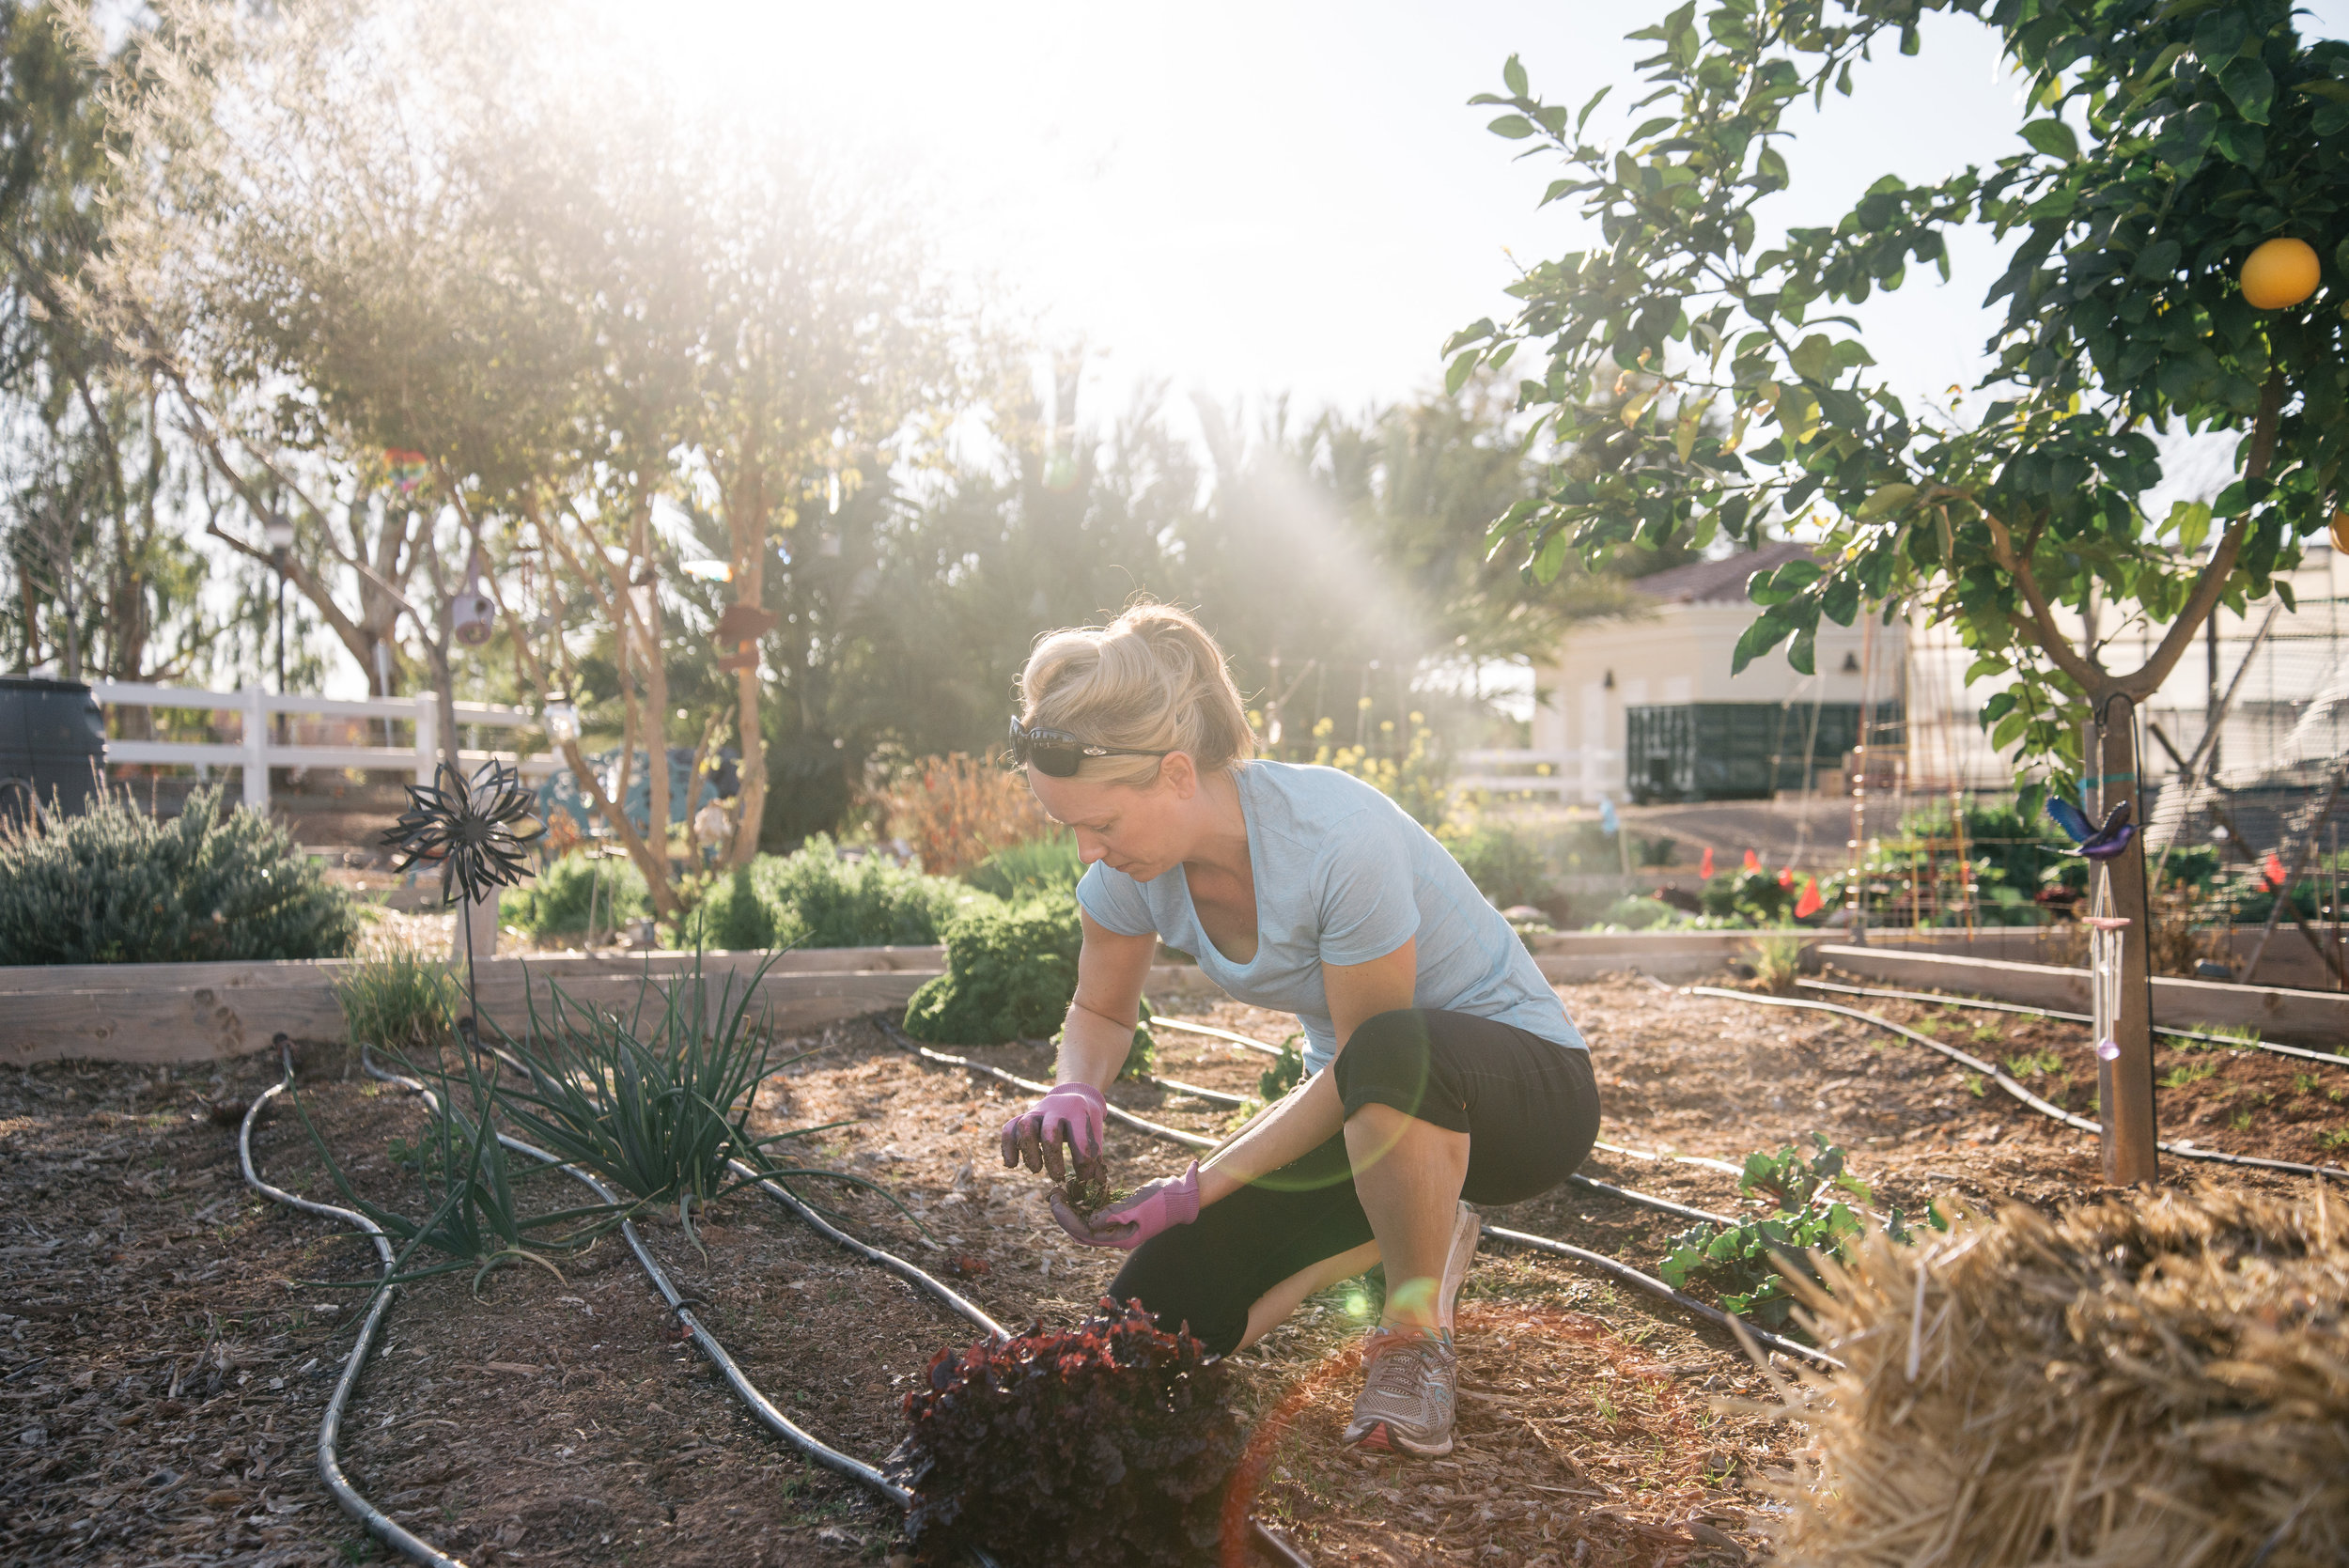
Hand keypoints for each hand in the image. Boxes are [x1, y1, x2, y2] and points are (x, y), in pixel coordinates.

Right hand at [1000, 1081, 1107, 1181]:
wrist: (1073, 1095)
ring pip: (1025, 1126)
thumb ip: (1095, 1156)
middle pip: (1049, 1131)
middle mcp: (1054, 1108)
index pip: (1079, 1136)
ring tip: (1036, 1170)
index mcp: (1077, 1110)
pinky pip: (1009, 1129)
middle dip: (1052, 1157)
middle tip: (1058, 1177)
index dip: (1082, 1160)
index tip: (1084, 1178)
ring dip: (1028, 1151)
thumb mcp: (1095, 1131)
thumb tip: (1094, 1183)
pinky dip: (1007, 1147)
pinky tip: (1012, 1164)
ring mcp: (1036, 1111)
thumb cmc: (1085, 1121)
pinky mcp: (1023, 1116)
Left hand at [1050, 1162, 1200, 1250]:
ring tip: (1061, 1191)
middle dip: (1064, 1214)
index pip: (1084, 1233)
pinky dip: (1085, 1203)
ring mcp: (1118, 1226)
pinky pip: (1097, 1213)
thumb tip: (1089, 1222)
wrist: (1183, 1195)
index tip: (1055, 1200)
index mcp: (1121, 1239)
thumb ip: (1113, 1215)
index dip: (1065, 1218)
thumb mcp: (1138, 1207)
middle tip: (1053, 1194)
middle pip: (1081, 1230)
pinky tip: (1077, 1189)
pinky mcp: (1120, 1214)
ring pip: (1087, 1222)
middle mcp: (1117, 1236)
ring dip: (1073, 1208)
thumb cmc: (1164, 1201)